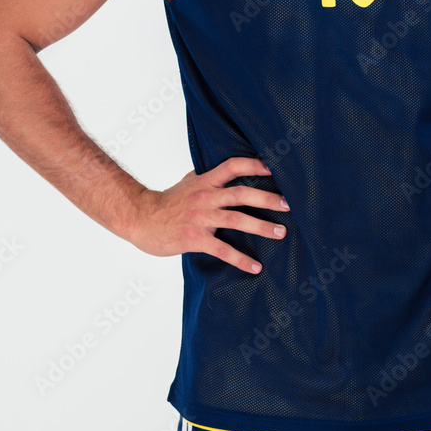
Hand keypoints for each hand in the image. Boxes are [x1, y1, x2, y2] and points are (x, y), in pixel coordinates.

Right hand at [124, 156, 288, 272]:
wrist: (141, 219)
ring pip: (236, 219)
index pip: (233, 166)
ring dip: (261, 226)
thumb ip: (208, 176)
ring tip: (281, 232)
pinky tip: (256, 267)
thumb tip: (226, 169)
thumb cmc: (167, 202)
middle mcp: (205, 196)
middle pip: (241, 193)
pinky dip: (241, 259)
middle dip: (267, 198)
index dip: (254, 164)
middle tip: (289, 204)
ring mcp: (200, 218)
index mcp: (205, 181)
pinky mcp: (195, 239)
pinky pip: (222, 250)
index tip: (275, 167)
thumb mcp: (188, 182)